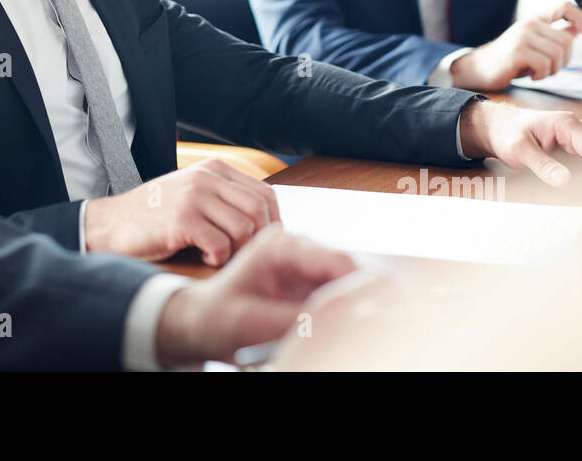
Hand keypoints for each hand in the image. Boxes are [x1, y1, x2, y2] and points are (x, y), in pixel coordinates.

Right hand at [85, 159, 279, 265]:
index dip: (272, 222)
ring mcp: (194, 197)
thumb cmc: (154, 215)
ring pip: (245, 228)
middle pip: (259, 210)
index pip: (264, 193)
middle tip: (243, 255)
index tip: (264, 242)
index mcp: (213, 169)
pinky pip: (221, 245)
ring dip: (238, 251)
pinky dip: (218, 258)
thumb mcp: (192, 193)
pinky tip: (202, 257)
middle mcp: (206, 178)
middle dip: (259, 239)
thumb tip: (266, 222)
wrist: (109, 224)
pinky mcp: (182, 220)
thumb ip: (225, 199)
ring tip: (218, 254)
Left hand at [154, 225, 356, 366]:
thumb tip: (339, 316)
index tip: (377, 313)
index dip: (362, 286)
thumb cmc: (218, 318)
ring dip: (354, 308)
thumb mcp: (251, 324)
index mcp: (282, 246)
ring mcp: (309, 266)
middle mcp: (301, 250)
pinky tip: (343, 332)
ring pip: (350, 285)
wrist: (204, 321)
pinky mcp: (313, 284)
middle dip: (362, 299)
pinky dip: (344, 315)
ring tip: (355, 335)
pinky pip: (340, 298)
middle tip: (370, 328)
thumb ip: (295, 320)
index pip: (337, 260)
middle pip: (350, 272)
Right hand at [449, 1, 581, 90]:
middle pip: (566, 41)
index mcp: (535, 19)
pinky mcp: (517, 52)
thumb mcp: (534, 44)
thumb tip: (579, 29)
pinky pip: (545, 64)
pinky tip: (531, 76)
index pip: (564, 7)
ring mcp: (523, 37)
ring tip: (539, 72)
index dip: (580, 17)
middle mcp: (530, 24)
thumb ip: (555, 36)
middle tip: (549, 69)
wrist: (478, 68)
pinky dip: (542, 75)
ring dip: (553, 70)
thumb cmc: (510, 60)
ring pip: (557, 54)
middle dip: (564, 61)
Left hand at [458, 99, 581, 197]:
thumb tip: (565, 181)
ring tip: (576, 190)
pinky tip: (572, 186)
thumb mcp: (519, 150)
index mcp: (567, 125)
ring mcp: (578, 141)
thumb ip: (542, 165)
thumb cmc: (506, 132)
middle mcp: (578, 131)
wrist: (498, 127)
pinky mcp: (575, 152)